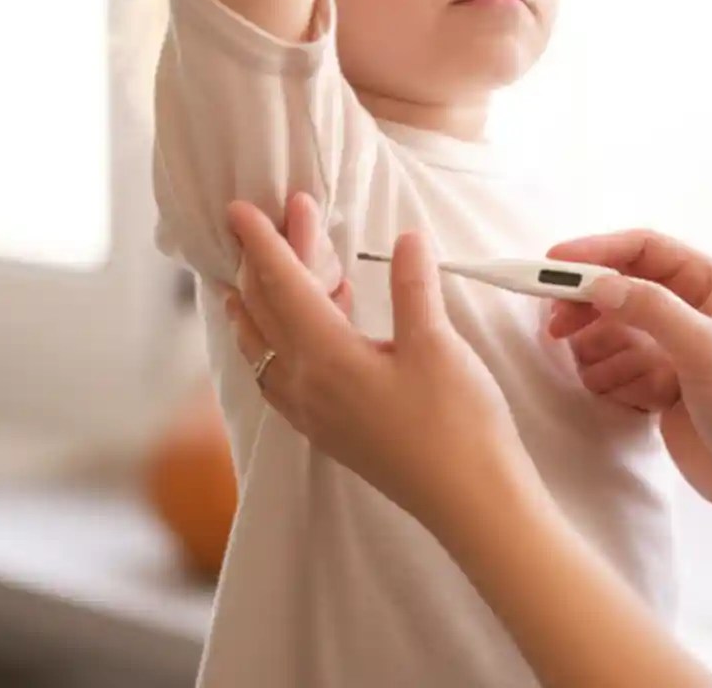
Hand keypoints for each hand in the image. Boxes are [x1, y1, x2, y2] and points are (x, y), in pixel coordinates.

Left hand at [222, 200, 540, 532]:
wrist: (471, 502)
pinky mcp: (329, 430)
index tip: (241, 208)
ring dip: (260, 306)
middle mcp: (305, 386)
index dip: (263, 243)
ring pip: (265, 348)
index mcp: (326, 358)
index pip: (281, 285)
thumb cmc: (458, 425)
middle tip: (277, 222)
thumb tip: (406, 238)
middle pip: (265, 313)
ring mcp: (313, 413)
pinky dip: (278, 342)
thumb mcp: (437, 345)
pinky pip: (281, 375)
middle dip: (265, 262)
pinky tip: (300, 334)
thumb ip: (412, 287)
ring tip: (257, 278)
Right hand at [548, 230, 711, 512]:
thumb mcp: (704, 348)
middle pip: (620, 289)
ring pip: (612, 332)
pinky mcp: (660, 385)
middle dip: (588, 307)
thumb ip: (650, 309)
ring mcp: (673, 349)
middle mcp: (691, 310)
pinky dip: (612, 381)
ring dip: (600, 351)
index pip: (645, 250)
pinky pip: (616, 368)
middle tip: (555, 327)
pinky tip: (633, 401)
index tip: (553, 263)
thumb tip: (597, 283)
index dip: (597, 252)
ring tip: (608, 377)